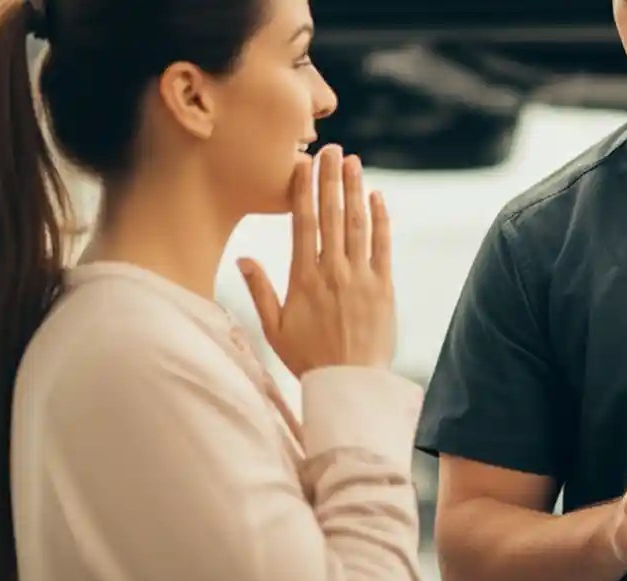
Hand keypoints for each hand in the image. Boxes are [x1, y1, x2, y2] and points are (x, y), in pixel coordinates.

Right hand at [239, 145, 394, 377]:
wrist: (350, 384)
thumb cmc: (308, 358)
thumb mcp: (274, 328)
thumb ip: (259, 290)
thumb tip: (242, 257)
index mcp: (303, 278)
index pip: (302, 223)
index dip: (304, 189)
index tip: (304, 164)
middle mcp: (333, 272)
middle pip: (331, 214)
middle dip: (331, 178)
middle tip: (331, 148)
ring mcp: (361, 277)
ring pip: (358, 223)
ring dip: (355, 189)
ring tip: (353, 162)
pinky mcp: (384, 287)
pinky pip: (383, 245)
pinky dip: (381, 218)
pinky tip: (378, 197)